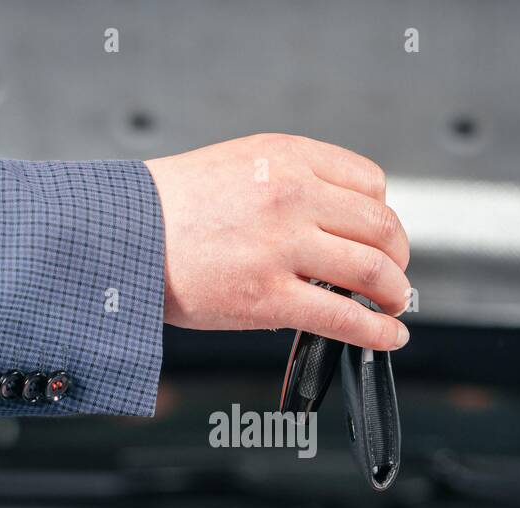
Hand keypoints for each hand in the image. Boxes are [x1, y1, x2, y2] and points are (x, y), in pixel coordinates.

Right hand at [144, 134, 411, 350]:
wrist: (122, 235)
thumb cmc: (171, 208)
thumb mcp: (240, 166)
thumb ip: (291, 184)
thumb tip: (334, 225)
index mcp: (288, 158)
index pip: (371, 182)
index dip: (381, 214)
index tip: (376, 235)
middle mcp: (293, 196)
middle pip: (382, 227)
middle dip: (397, 256)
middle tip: (393, 275)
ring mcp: (283, 247)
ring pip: (374, 271)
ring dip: (395, 293)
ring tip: (393, 305)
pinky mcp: (270, 297)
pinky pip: (346, 318)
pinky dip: (378, 332)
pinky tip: (388, 337)